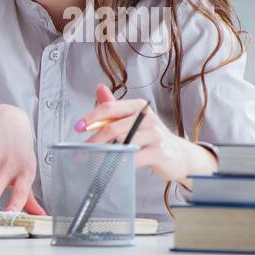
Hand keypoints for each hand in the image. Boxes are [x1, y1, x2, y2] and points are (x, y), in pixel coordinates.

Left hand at [76, 83, 215, 185]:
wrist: (177, 155)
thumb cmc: (150, 136)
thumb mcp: (133, 118)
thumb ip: (114, 107)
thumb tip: (99, 88)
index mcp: (138, 106)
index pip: (110, 107)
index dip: (91, 117)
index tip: (77, 127)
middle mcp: (147, 118)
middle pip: (113, 127)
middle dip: (94, 140)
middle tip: (83, 150)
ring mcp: (155, 135)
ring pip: (123, 143)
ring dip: (105, 153)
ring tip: (95, 159)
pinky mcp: (159, 152)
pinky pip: (134, 158)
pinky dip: (121, 162)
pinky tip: (114, 165)